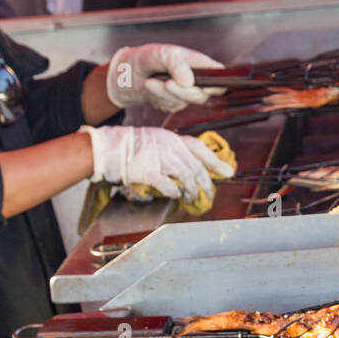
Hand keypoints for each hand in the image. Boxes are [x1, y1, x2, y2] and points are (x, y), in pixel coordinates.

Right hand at [82, 126, 234, 203]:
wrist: (109, 147)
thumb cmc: (132, 146)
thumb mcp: (157, 140)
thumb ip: (174, 151)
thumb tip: (192, 166)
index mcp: (172, 138)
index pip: (199, 148)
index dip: (215, 162)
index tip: (228, 173)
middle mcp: (169, 147)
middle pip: (196, 167)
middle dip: (206, 184)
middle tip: (208, 195)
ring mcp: (160, 159)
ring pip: (187, 177)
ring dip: (192, 192)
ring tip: (192, 199)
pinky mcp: (150, 172)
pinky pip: (169, 186)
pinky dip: (175, 193)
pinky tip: (175, 195)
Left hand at [106, 44, 225, 113]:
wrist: (126, 74)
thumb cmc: (144, 58)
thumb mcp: (158, 54)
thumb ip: (175, 64)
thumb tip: (190, 82)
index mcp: (197, 62)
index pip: (218, 73)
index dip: (217, 82)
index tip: (205, 86)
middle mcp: (195, 78)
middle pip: (203, 93)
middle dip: (183, 91)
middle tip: (167, 83)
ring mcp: (186, 93)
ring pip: (186, 102)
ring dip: (166, 94)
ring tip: (150, 82)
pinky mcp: (175, 103)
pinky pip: (173, 107)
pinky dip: (160, 100)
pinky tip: (151, 88)